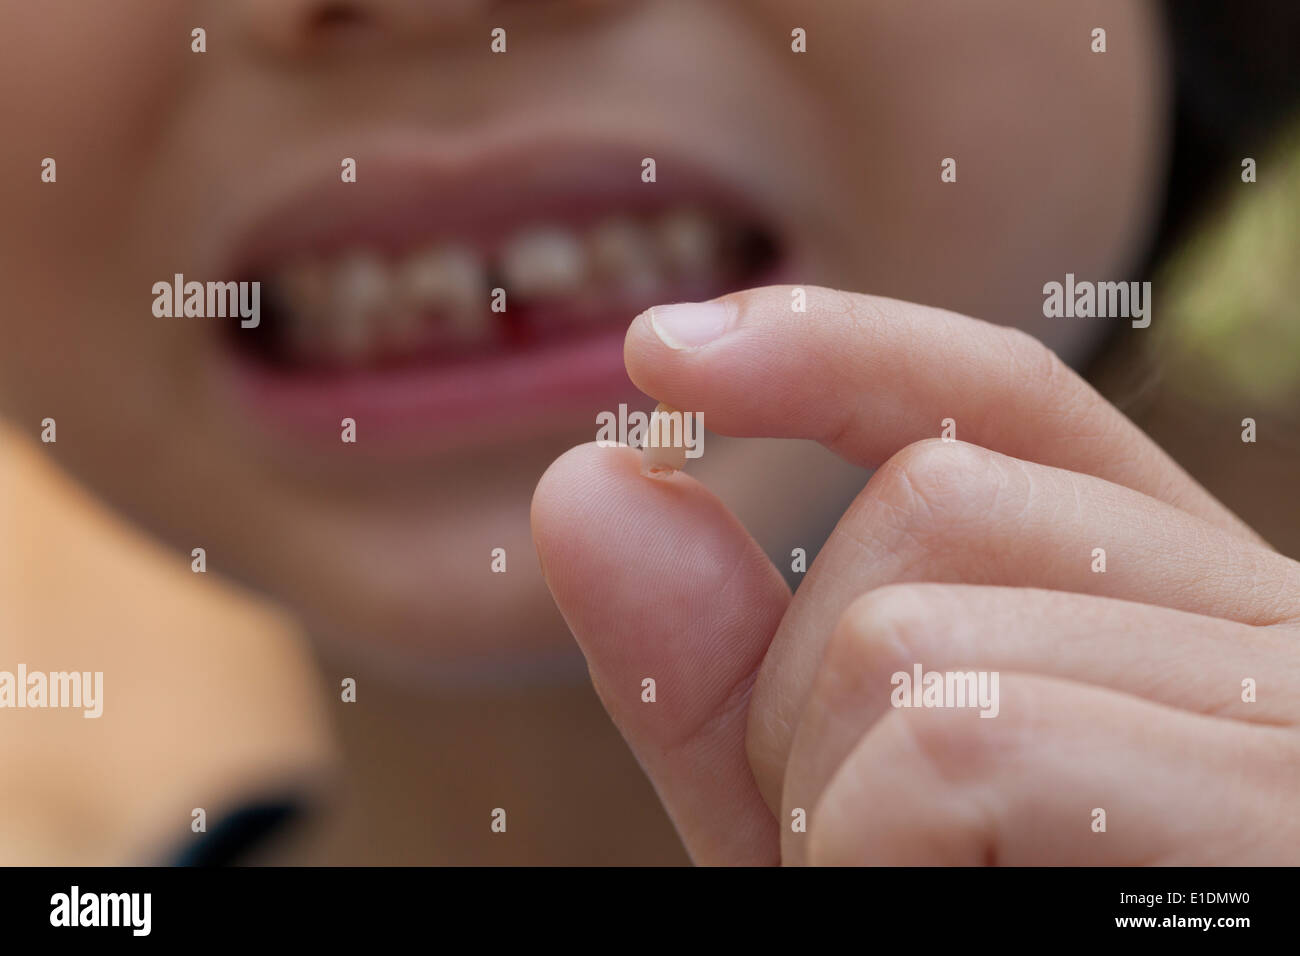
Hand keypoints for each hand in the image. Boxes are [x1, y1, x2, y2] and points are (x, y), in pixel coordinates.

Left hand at [531, 286, 1299, 864]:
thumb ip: (720, 678)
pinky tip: (950, 912)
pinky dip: (867, 857)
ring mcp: (1292, 721)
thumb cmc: (984, 931)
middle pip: (928, 514)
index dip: (837, 353)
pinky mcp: (1280, 819)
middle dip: (804, 702)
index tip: (666, 353)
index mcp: (1172, 623)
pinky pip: (957, 747)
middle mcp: (1268, 639)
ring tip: (928, 901)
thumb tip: (590, 481)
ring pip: (912, 636)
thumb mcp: (837, 833)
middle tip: (868, 865)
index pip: (1005, 409)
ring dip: (834, 812)